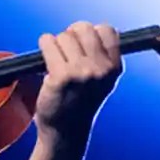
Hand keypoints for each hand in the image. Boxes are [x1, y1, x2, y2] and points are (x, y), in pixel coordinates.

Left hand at [35, 21, 122, 142]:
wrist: (66, 131)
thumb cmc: (81, 102)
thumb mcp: (103, 80)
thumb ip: (103, 56)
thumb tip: (92, 28)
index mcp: (114, 68)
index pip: (106, 29)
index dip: (90, 33)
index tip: (81, 44)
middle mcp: (101, 70)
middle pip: (83, 28)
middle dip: (71, 35)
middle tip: (65, 51)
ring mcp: (81, 73)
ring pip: (64, 36)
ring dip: (56, 44)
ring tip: (57, 62)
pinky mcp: (61, 77)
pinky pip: (48, 42)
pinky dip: (44, 46)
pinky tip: (45, 61)